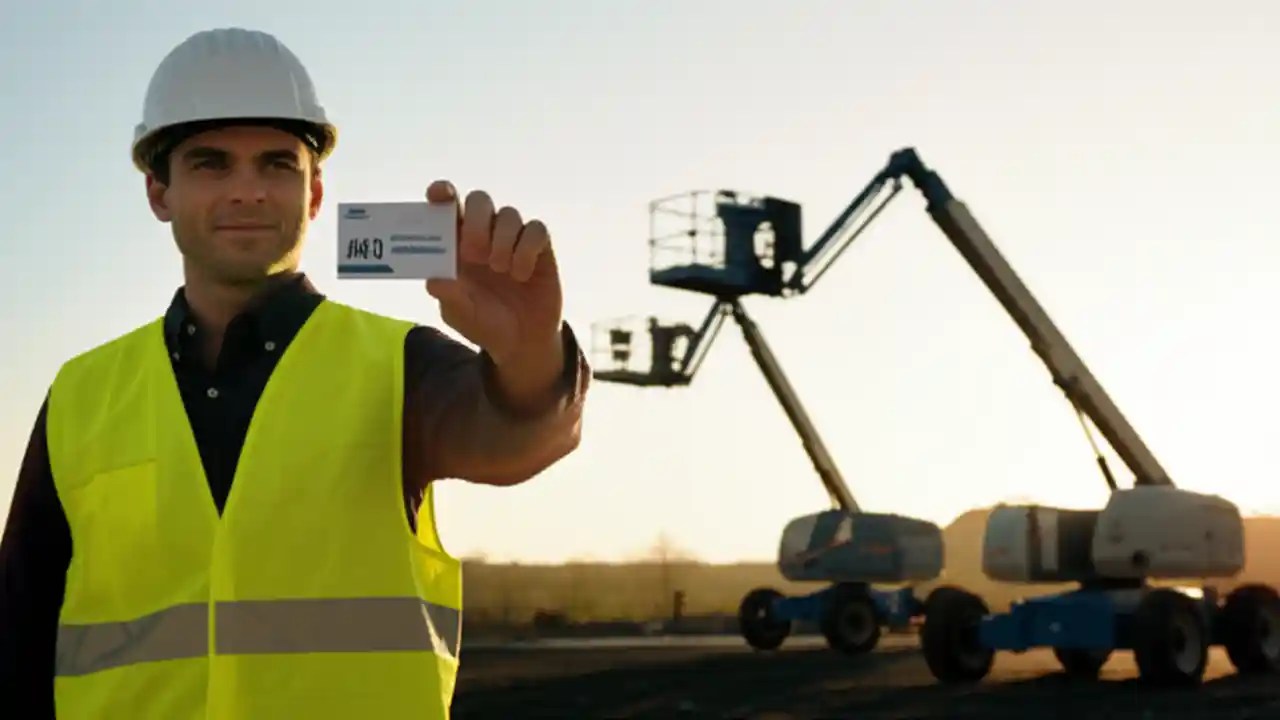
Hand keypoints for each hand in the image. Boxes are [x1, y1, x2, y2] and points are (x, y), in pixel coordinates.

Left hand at [424, 180, 563, 370]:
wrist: (521, 344)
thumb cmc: (485, 323)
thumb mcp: (460, 314)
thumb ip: (448, 296)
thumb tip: (434, 279)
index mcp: (458, 244)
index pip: (448, 207)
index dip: (443, 193)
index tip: (440, 195)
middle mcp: (486, 235)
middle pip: (481, 201)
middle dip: (477, 220)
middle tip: (473, 253)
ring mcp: (514, 239)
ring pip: (509, 214)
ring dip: (503, 240)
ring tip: (501, 271)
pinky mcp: (540, 248)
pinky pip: (536, 230)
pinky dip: (527, 249)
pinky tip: (521, 274)